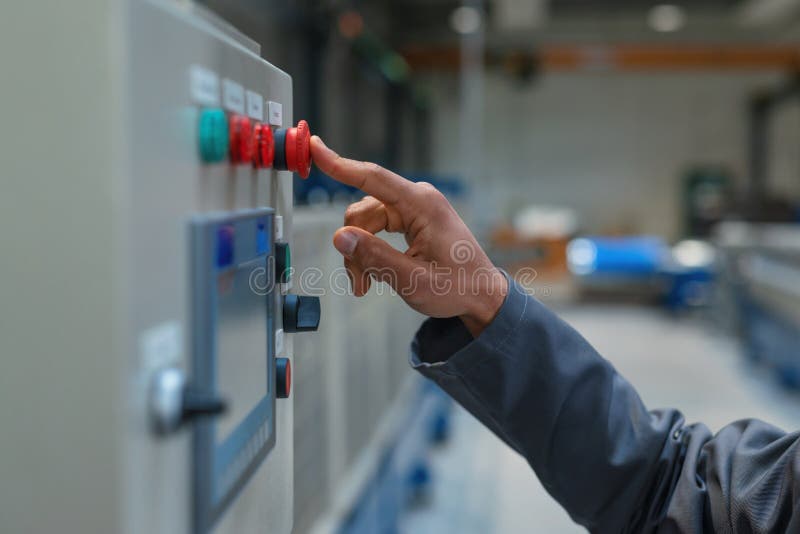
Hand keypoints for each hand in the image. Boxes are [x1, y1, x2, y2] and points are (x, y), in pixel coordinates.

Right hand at [311, 136, 507, 336]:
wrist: (482, 295)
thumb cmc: (458, 287)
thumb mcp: (414, 280)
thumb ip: (375, 258)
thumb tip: (340, 237)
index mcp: (423, 205)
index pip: (373, 177)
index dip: (340, 163)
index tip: (314, 146)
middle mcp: (418, 200)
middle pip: (363, 212)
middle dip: (353, 246)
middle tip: (358, 283)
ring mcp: (414, 208)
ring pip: (366, 223)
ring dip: (359, 254)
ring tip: (365, 285)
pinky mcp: (411, 219)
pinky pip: (377, 228)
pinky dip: (369, 251)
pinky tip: (371, 275)